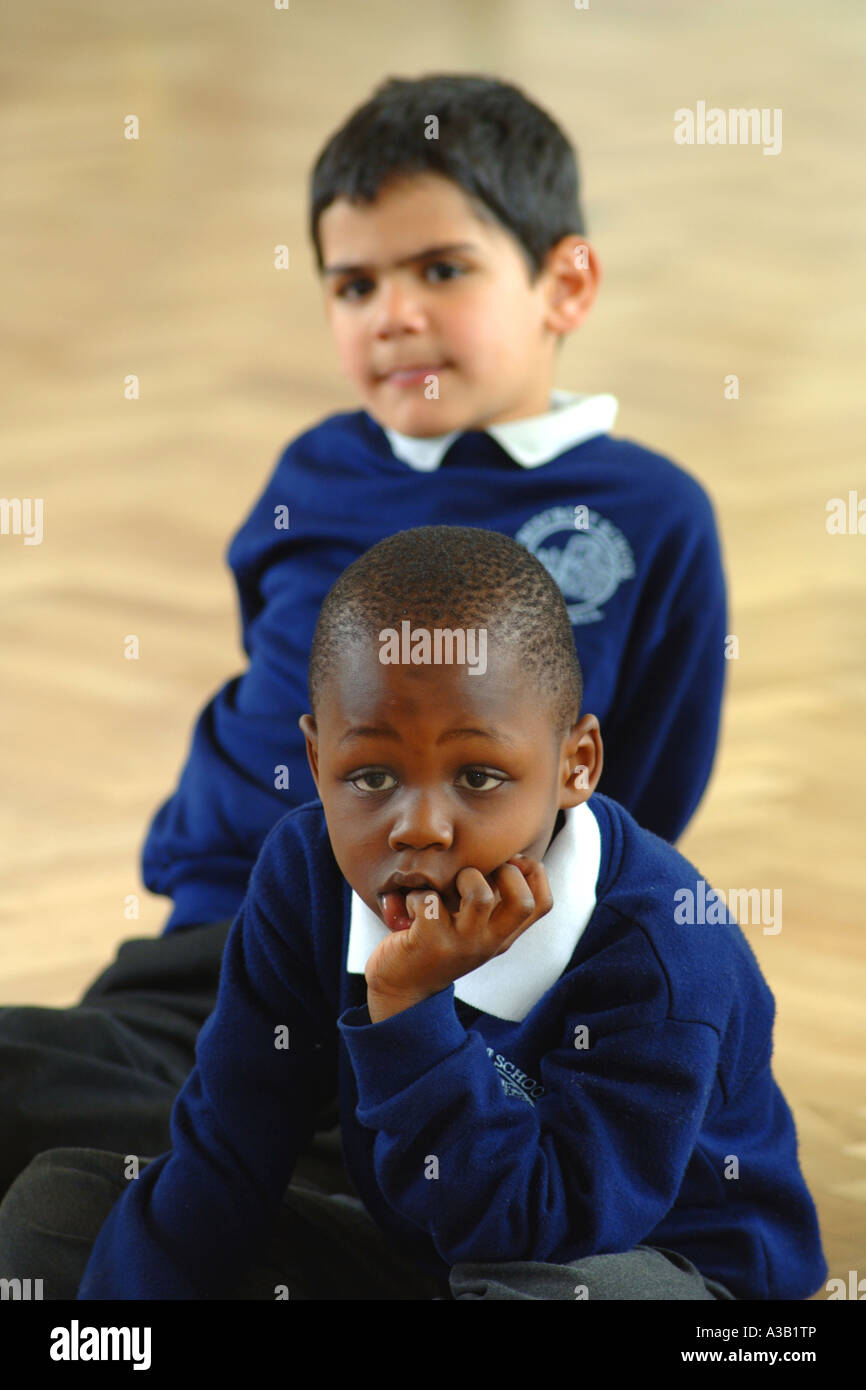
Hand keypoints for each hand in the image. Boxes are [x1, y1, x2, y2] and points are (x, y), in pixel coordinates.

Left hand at [366, 855, 552, 1021]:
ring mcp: (460, 945)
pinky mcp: (430, 943)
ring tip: (444, 887)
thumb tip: (504, 857)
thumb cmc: (437, 944)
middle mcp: (488, 943)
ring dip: (460, 877)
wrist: (401, 989)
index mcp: (502, 936)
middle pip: (522, 902)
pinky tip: (410, 905)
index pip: (543, 904)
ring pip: (479, 896)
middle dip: (504, 871)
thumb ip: (490, 903)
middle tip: (478, 873)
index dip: (533, 872)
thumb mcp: (472, 929)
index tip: (507, 862)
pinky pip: (429, 901)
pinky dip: (415, 894)